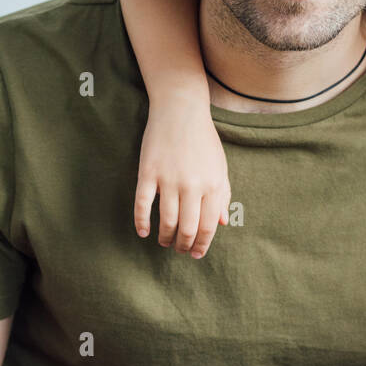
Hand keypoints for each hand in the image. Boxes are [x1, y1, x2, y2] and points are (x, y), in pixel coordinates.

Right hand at [134, 92, 230, 258]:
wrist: (181, 111)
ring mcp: (169, 179)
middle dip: (184, 245)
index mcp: (213, 185)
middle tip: (180, 250)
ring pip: (167, 221)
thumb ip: (223, 195)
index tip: (196, 254)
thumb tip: (222, 223)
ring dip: (165, 237)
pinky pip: (143, 205)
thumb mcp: (220, 167)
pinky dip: (142, 222)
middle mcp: (192, 185)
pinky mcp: (148, 173)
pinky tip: (143, 232)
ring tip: (164, 241)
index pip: (208, 226)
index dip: (202, 244)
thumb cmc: (203, 140)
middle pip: (188, 228)